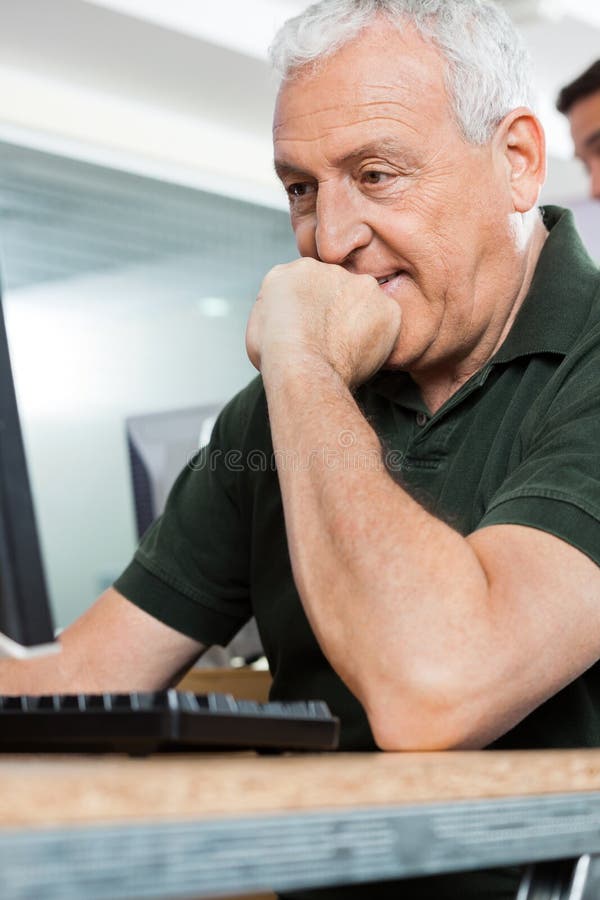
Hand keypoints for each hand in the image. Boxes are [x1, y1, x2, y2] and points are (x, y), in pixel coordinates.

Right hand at [246, 258, 401, 387]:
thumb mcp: (258, 324)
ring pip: (365, 302)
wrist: (303, 369)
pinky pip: (388, 321)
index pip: (311, 285)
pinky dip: (380, 337)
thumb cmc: (278, 356)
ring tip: (346, 351)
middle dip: (337, 311)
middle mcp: (331, 268)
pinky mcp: (387, 307)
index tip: (312, 330)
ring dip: (360, 321)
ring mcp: (362, 285)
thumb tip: (288, 312)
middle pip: (339, 289)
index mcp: (295, 271)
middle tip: (330, 342)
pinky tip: (363, 354)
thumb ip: (277, 309)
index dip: (313, 310)